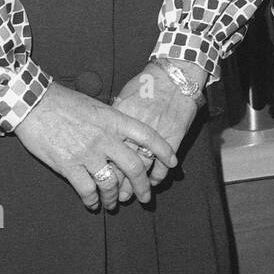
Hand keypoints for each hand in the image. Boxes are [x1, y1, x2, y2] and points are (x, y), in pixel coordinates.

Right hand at [15, 82, 175, 211]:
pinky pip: (87, 190)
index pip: (147, 136)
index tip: (172, 164)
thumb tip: (125, 137)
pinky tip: (93, 202)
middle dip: (143, 186)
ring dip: (115, 198)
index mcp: (113, 119)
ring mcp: (87, 152)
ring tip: (114, 204)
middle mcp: (105, 136)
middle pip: (135, 166)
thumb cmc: (64, 102)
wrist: (34, 102)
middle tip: (145, 196)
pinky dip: (92, 199)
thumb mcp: (95, 105)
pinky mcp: (68, 165)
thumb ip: (111, 122)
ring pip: (111, 183)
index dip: (164, 151)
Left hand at [110, 61, 201, 190]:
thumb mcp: (124, 95)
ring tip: (131, 196)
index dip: (103, 168)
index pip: (108, 150)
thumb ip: (113, 116)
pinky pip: (163, 163)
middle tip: (113, 197)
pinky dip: (159, 175)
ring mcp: (155, 135)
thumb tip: (101, 130)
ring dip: (137, 185)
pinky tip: (154, 181)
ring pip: (142, 167)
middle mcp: (135, 129)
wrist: (174, 75)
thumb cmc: (148, 83)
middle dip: (117, 184)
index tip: (99, 179)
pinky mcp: (173, 137)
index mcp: (120, 118)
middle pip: (123, 163)